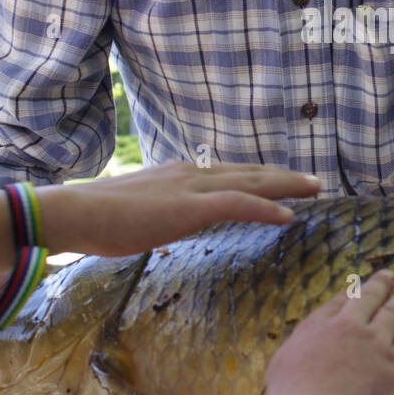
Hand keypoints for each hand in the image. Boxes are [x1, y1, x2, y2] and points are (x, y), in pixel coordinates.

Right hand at [41, 162, 321, 255]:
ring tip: (315, 189)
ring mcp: (193, 187)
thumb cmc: (101, 219)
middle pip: (251, 173)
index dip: (263, 178)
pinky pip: (237, 205)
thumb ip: (166, 213)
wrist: (77, 212)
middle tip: (316, 182)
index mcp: (183, 176)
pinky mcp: (189, 206)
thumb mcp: (144, 213)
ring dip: (287, 185)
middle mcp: (193, 174)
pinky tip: (289, 216)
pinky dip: (265, 209)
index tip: (287, 183)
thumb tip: (176, 221)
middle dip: (285, 177)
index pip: (233, 175)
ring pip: (252, 183)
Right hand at [235, 270, 393, 394]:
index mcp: (319, 325)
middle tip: (389, 275)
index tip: (358, 286)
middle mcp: (349, 326)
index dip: (351, 293)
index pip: (339, 303)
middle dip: (380, 285)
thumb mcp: (282, 361)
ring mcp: (374, 343)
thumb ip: (299, 345)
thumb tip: (305, 343)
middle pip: (368, 298)